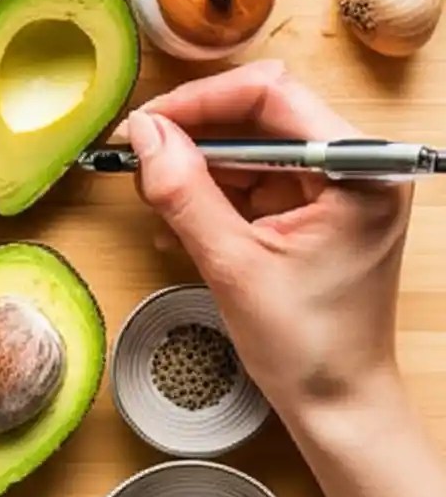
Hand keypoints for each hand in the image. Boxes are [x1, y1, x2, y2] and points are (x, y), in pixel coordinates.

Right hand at [117, 59, 414, 417]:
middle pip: (260, 112)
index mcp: (358, 169)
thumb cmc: (308, 345)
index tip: (146, 124)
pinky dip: (211, 190)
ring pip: (249, 143)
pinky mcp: (312, 207)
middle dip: (194, 132)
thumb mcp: (233, 265)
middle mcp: (355, 165)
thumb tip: (144, 135)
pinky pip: (252, 177)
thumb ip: (185, 194)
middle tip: (139, 154)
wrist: (336, 402)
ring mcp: (334, 186)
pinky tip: (179, 216)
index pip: (271, 95)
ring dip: (197, 164)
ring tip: (156, 195)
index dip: (200, 102)